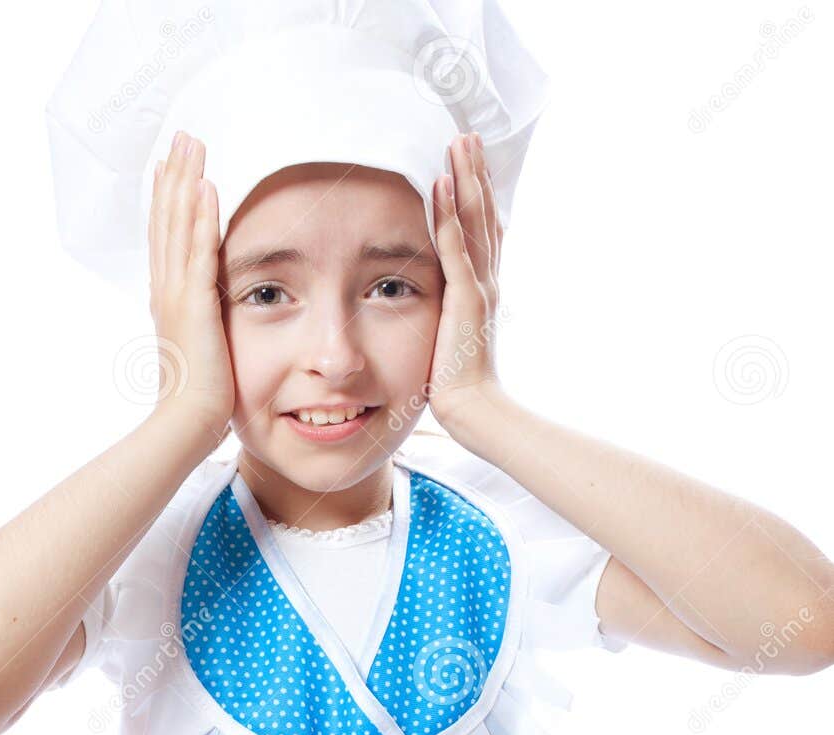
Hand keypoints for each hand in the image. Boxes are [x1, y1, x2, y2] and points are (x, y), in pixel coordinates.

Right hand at [147, 131, 234, 443]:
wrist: (184, 425)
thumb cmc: (195, 402)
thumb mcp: (198, 353)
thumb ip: (200, 328)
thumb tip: (207, 322)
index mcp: (167, 300)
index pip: (166, 238)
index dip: (166, 199)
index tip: (168, 166)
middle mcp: (166, 290)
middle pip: (167, 220)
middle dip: (174, 176)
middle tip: (181, 136)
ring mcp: (177, 296)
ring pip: (180, 226)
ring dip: (186, 182)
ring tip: (192, 144)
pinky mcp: (195, 306)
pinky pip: (200, 253)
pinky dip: (202, 218)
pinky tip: (208, 188)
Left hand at [427, 131, 502, 437]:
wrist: (474, 410)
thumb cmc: (457, 384)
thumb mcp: (449, 338)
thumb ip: (446, 315)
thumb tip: (435, 308)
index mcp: (482, 289)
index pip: (482, 231)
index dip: (477, 195)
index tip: (469, 163)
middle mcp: (486, 280)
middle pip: (483, 215)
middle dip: (476, 174)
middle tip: (467, 136)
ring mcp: (478, 286)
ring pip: (474, 221)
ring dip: (466, 179)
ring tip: (458, 143)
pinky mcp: (465, 298)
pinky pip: (455, 247)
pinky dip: (449, 214)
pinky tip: (442, 184)